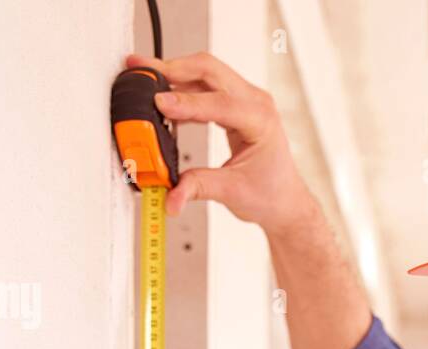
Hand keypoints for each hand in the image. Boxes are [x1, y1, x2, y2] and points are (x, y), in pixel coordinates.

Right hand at [124, 51, 313, 227]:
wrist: (284, 200)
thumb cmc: (270, 195)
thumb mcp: (232, 193)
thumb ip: (198, 188)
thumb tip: (170, 196)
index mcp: (261, 121)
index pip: (220, 103)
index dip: (187, 102)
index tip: (159, 102)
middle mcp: (256, 103)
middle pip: (210, 70)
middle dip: (174, 68)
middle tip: (142, 68)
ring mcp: (246, 99)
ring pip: (206, 73)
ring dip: (175, 74)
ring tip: (145, 77)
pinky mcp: (235, 104)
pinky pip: (205, 87)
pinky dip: (182, 89)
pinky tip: (162, 101)